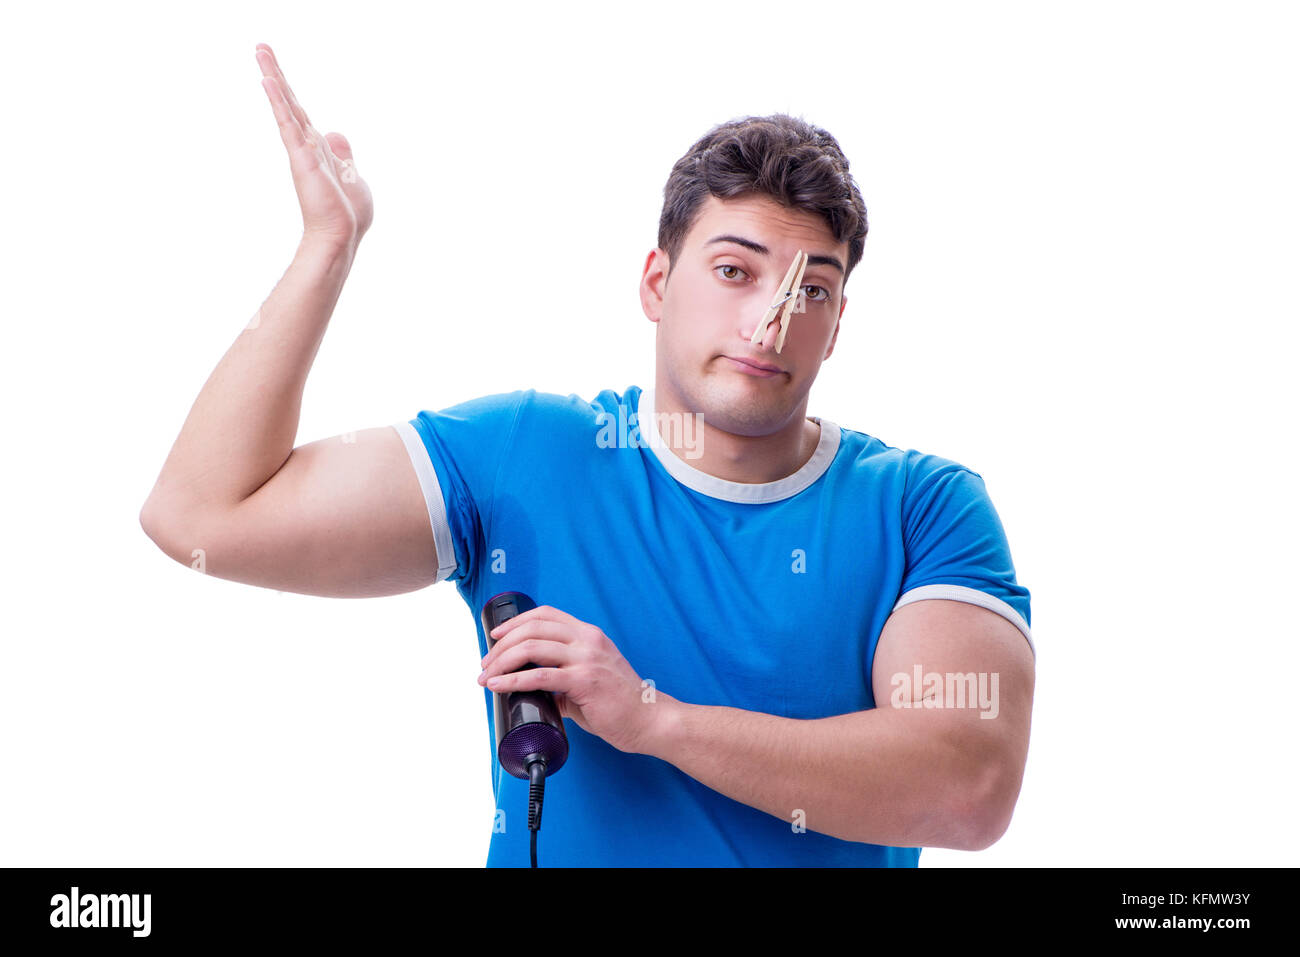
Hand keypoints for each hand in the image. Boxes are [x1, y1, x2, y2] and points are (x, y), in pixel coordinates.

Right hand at [255, 43, 373, 252]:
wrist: (342, 235)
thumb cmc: (348, 214)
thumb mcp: (351, 175)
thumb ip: (342, 153)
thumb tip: (334, 132)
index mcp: (318, 148)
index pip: (301, 113)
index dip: (289, 91)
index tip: (275, 69)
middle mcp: (306, 146)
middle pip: (290, 102)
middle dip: (276, 74)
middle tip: (260, 47)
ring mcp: (302, 150)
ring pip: (286, 106)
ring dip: (274, 77)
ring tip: (260, 51)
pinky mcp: (302, 157)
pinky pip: (288, 123)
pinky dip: (279, 102)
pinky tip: (268, 81)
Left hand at [477, 605, 668, 754]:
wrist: (648, 720)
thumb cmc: (620, 702)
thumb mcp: (588, 678)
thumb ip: (561, 677)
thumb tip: (530, 687)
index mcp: (588, 635)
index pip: (546, 615)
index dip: (516, 622)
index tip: (497, 635)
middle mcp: (587, 640)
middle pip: (533, 628)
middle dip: (502, 645)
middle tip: (487, 663)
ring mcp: (587, 658)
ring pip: (532, 647)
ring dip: (502, 662)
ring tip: (487, 677)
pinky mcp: (585, 680)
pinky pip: (540, 675)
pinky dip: (514, 680)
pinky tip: (501, 686)